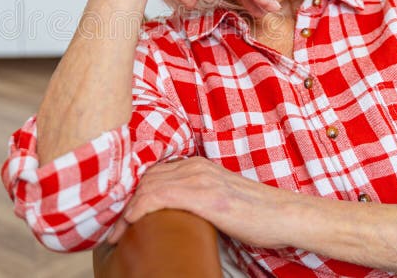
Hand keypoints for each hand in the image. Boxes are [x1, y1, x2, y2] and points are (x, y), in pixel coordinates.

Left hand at [105, 156, 288, 247]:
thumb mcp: (219, 199)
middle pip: (145, 179)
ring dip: (126, 210)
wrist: (285, 215)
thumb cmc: (256, 213)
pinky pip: (158, 197)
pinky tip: (129, 223)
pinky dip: (138, 210)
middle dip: (123, 203)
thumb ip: (196, 199)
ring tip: (115, 232)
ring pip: (147, 186)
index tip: (119, 217)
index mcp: (196, 165)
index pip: (152, 174)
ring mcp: (199, 179)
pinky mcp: (204, 196)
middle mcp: (194, 166)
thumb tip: (173, 217)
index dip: (131, 194)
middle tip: (111, 228)